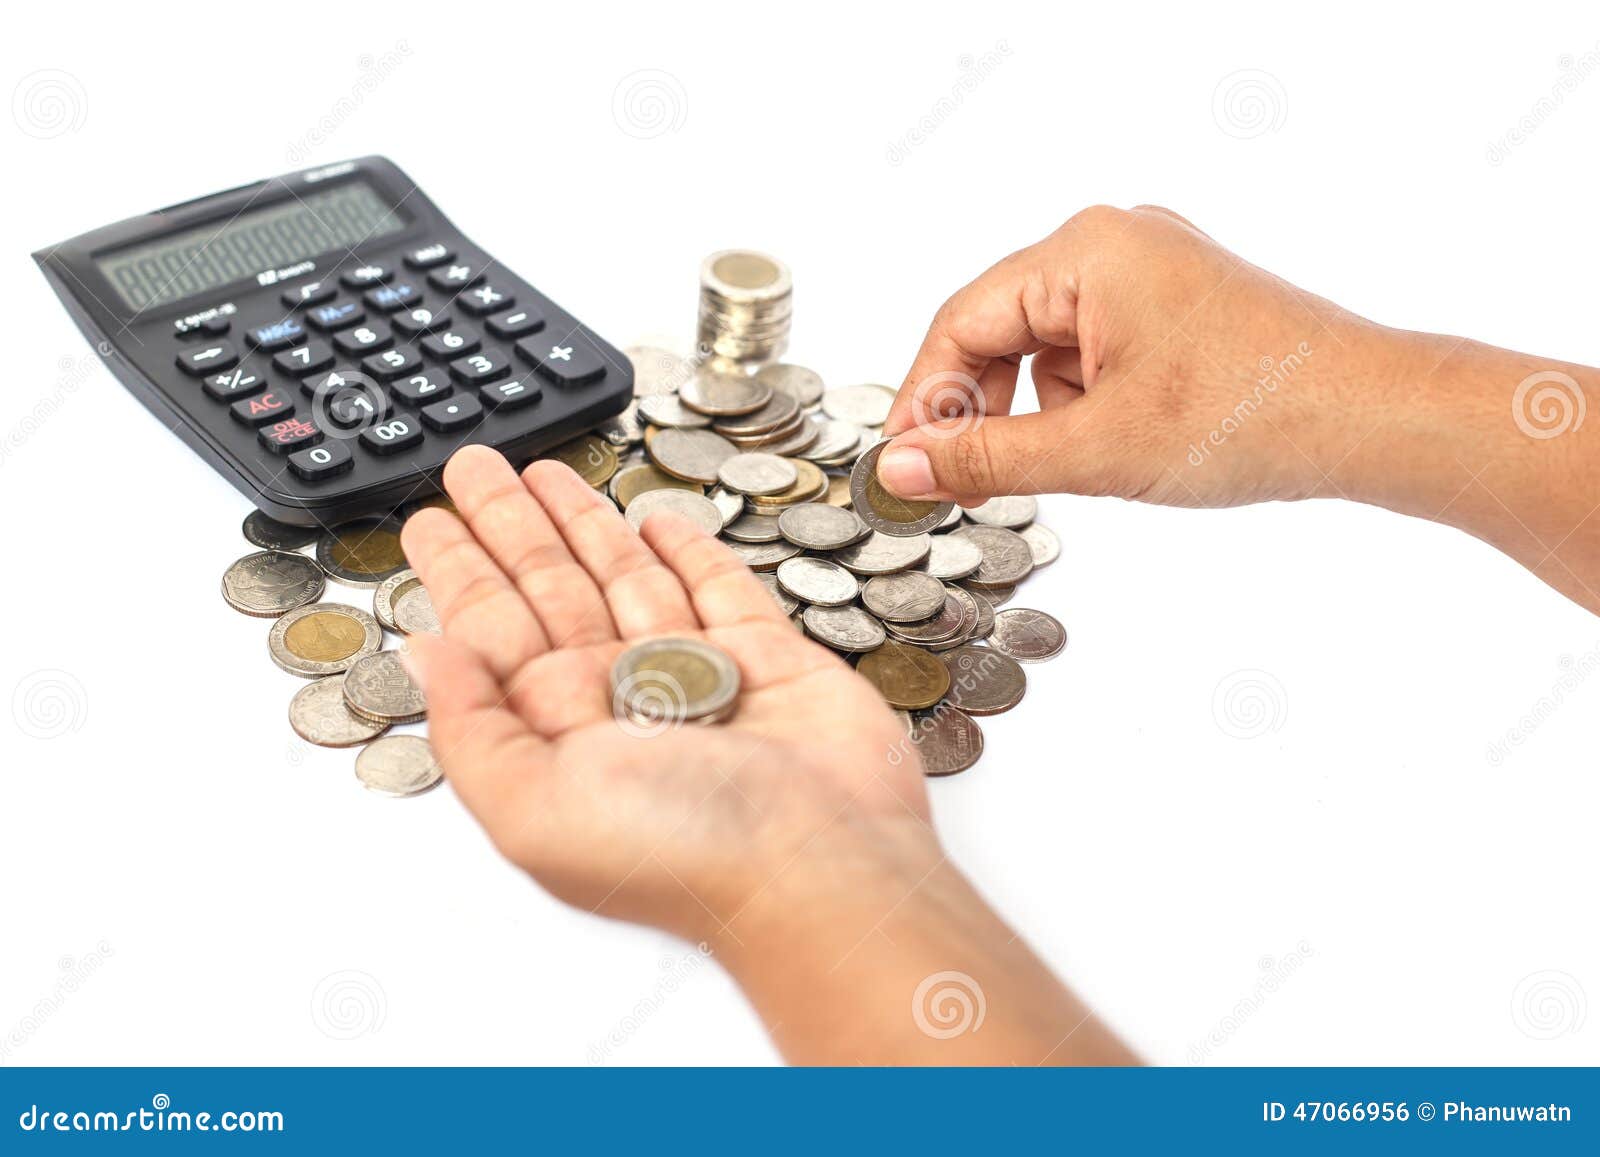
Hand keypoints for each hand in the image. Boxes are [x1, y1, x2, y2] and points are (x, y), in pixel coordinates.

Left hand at [399, 447, 1135, 1063]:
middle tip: (477, 469)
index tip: (431, 520)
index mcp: (557, 735)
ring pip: (626, 576)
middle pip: (551, 589)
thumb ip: (472, 731)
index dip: (460, 569)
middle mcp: (620, 702)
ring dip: (585, 523)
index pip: (493, 631)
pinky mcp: (766, 659)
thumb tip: (423, 657)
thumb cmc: (686, 853)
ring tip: (549, 473)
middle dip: (512, 527)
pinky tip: (653, 521)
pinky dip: (685, 549)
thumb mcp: (534, 809)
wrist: (825, 864)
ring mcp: (695, 676)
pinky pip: (716, 587)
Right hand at [878, 204, 1408, 508]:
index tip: (904, 465)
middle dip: (983, 408)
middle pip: (1001, 330)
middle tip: (967, 481)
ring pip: (1047, 350)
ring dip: (1043, 413)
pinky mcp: (1178, 305)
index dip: (924, 397)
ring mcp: (1152, 271)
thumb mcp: (1096, 449)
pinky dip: (1088, 405)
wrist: (1373, 420)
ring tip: (1084, 463)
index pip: (963, 321)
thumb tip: (900, 469)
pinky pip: (1096, 353)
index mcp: (1088, 250)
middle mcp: (1116, 243)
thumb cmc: (1251, 416)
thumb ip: (985, 458)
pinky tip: (1120, 446)